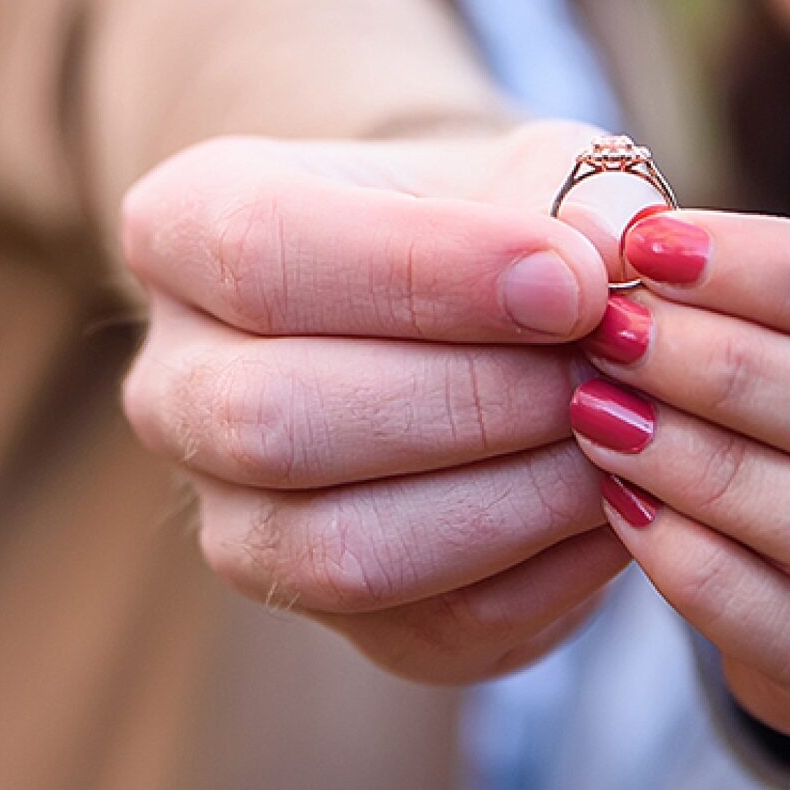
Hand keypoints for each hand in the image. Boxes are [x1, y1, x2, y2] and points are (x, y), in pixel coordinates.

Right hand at [118, 121, 642, 682]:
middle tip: (607, 366)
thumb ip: (574, 194)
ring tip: (617, 432)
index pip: (261, 254)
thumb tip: (602, 253)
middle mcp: (172, 384)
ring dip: (511, 498)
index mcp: (184, 228)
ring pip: (339, 549)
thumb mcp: (527, 165)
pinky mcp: (324, 612)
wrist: (470, 316)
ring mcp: (230, 515)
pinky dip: (547, 570)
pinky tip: (614, 499)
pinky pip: (433, 624)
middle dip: (470, 400)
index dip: (424, 274)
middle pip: (273, 417)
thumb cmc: (485, 219)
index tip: (573, 281)